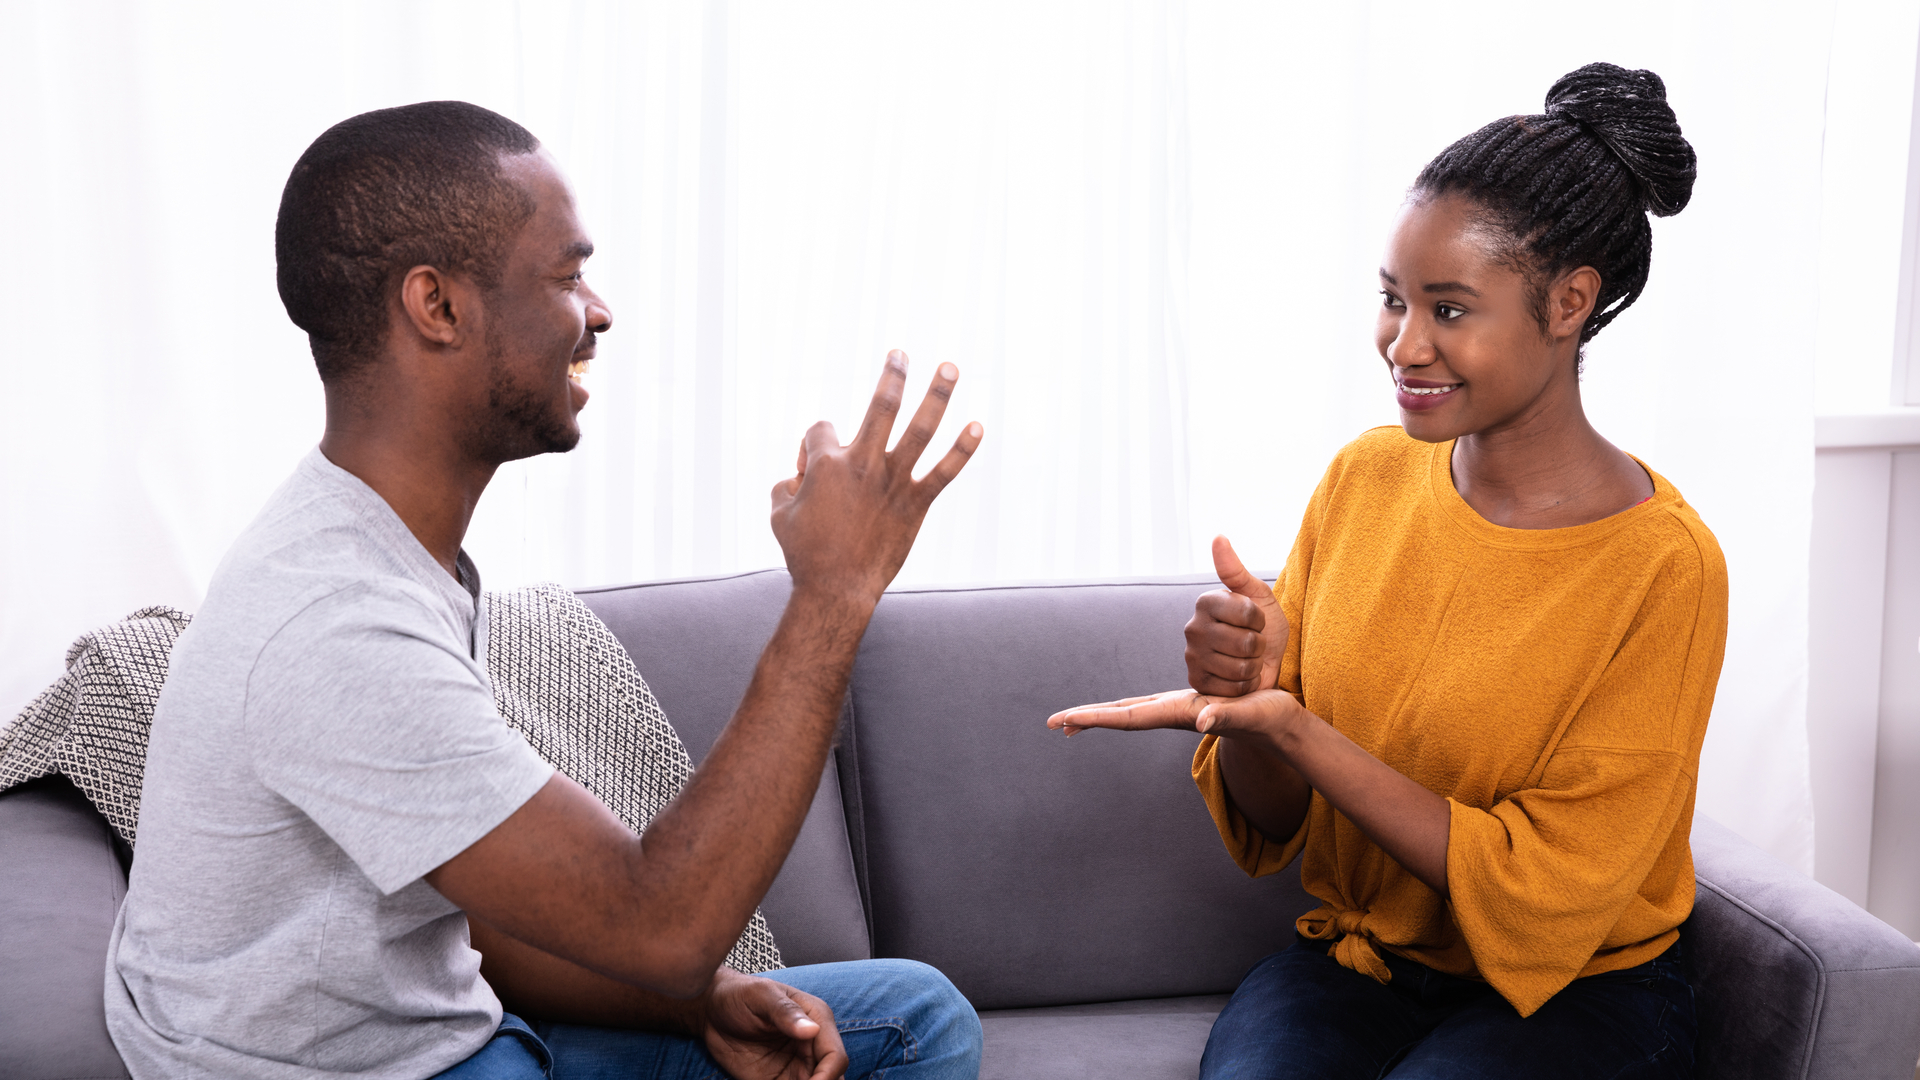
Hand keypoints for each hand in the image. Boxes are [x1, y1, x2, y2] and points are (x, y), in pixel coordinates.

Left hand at [703, 969, 848, 1079]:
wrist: (711, 1009)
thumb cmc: (737, 994)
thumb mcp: (760, 996)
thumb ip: (785, 1012)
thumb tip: (812, 1030)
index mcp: (817, 1019)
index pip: (835, 1056)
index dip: (827, 1077)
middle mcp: (811, 1045)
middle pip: (832, 1078)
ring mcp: (797, 1064)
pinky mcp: (779, 1079)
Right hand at [771, 351, 981, 608]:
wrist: (836, 591)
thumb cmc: (804, 555)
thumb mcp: (778, 515)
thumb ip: (785, 487)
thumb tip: (796, 478)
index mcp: (826, 464)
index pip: (820, 431)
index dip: (811, 447)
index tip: (809, 474)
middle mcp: (863, 464)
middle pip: (880, 406)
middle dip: (892, 375)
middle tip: (901, 353)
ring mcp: (892, 482)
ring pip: (919, 429)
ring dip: (937, 395)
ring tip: (951, 367)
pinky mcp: (915, 504)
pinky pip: (944, 472)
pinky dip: (963, 450)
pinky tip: (978, 427)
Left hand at [1046, 685, 1302, 740]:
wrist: (1284, 727)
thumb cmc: (1269, 719)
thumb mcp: (1249, 712)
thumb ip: (1226, 714)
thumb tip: (1201, 721)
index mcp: (1180, 715)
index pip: (1127, 716)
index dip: (1094, 717)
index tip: (1063, 720)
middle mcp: (1173, 715)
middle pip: (1121, 716)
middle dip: (1088, 718)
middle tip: (1054, 722)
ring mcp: (1178, 713)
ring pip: (1131, 712)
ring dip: (1102, 715)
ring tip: (1074, 720)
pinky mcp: (1187, 706)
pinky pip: (1146, 705)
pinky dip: (1124, 707)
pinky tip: (1116, 707)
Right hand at [1185, 535, 1285, 696]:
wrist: (1266, 663)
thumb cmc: (1263, 626)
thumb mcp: (1257, 595)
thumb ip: (1235, 570)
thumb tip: (1218, 537)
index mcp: (1206, 602)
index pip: (1248, 613)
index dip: (1261, 620)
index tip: (1256, 621)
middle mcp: (1193, 627)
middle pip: (1245, 643)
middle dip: (1259, 647)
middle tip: (1252, 644)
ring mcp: (1192, 656)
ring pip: (1241, 667)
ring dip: (1253, 666)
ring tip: (1246, 660)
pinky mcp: (1197, 682)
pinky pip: (1235, 687)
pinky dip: (1245, 685)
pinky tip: (1239, 677)